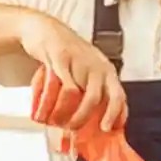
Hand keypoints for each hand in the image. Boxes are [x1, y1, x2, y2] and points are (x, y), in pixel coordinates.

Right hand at [17, 12, 125, 131]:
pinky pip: (56, 84)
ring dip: (62, 112)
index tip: (106, 130)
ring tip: (54, 121)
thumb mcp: (88, 72)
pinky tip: (42, 110)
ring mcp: (77, 60)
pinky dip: (48, 102)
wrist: (47, 30)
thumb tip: (98, 123)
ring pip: (74, 93)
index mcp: (106, 71)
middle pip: (95, 97)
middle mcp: (95, 65)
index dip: (114, 114)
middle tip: (72, 129)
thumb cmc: (69, 56)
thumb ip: (95, 93)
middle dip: (82, 117)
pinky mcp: (59, 57)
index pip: (117, 95)